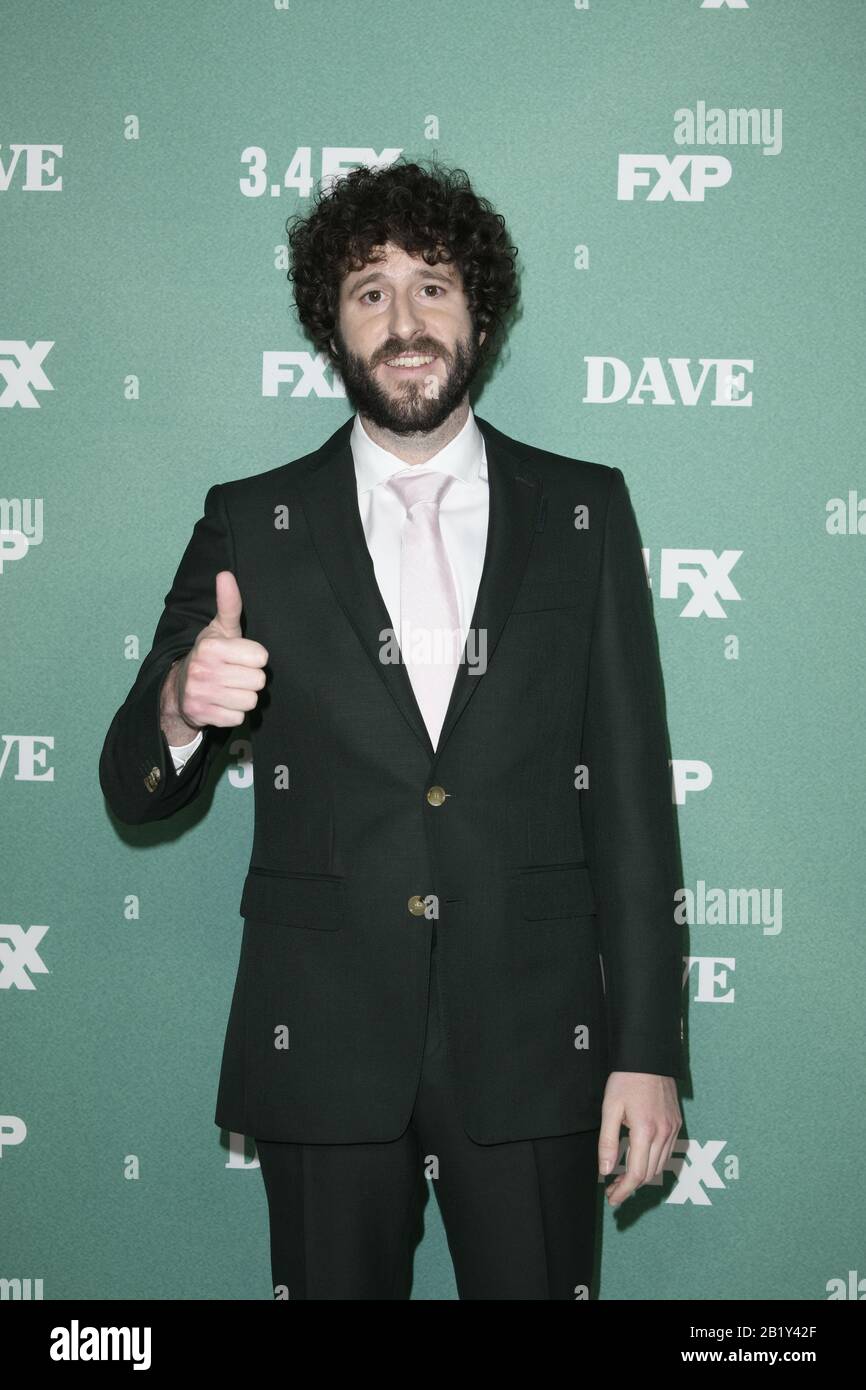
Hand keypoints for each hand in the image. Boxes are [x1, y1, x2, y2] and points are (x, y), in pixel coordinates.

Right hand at [175, 571, 268, 728]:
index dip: (254, 658)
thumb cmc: (209, 655)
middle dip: (250, 679)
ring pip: (250, 701)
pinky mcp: (202, 715)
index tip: (241, 657)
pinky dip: (233, 712)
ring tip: (229, 688)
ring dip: (243, 697)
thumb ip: (229, 604)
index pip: (261, 657)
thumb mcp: (219, 628)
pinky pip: (238, 717)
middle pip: (258, 681)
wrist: (178, 689)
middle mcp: (204, 670)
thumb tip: (225, 574)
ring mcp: (202, 694)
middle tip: (235, 675)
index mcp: (212, 647)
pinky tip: (222, 702)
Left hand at [598, 1071, 681, 1206]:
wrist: (649, 1058)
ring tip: (621, 1179)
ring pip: (659, 1166)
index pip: (636, 1174)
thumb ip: (607, 1141)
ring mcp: (673, 1129)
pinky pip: (667, 1153)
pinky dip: (653, 1163)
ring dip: (641, 1177)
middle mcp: (663, 1134)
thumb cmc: (626, 1080)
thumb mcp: (610, 1108)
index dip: (623, 1190)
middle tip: (612, 1190)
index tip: (612, 1199)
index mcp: (645, 1131)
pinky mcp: (676, 1124)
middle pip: (649, 1174)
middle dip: (630, 1187)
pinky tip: (638, 1161)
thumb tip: (605, 1170)